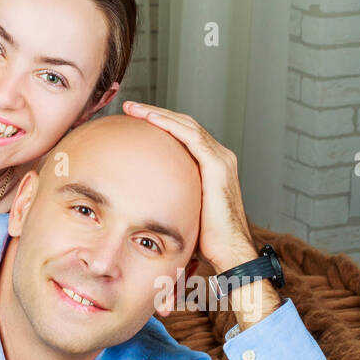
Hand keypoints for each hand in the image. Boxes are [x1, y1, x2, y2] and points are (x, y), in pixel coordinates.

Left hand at [121, 101, 256, 272]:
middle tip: (130, 108)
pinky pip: (191, 136)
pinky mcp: (217, 165)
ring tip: (134, 108)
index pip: (185, 135)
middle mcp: (220, 157)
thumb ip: (171, 195)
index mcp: (213, 165)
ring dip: (158, 113)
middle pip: (184, 125)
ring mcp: (220, 159)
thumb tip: (141, 199)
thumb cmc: (207, 238)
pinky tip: (150, 119)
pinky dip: (170, 124)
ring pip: (186, 125)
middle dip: (156, 113)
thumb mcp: (184, 207)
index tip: (136, 120)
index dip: (161, 124)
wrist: (229, 251)